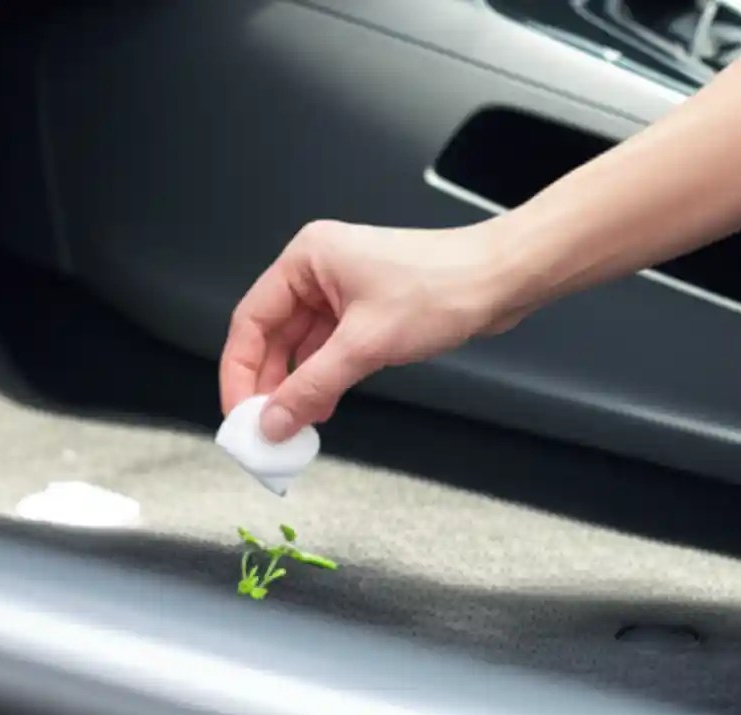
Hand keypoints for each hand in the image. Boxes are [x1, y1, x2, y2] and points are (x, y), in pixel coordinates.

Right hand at [219, 218, 529, 441]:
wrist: (501, 280)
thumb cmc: (443, 287)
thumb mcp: (365, 344)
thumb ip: (311, 387)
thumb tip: (273, 421)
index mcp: (307, 259)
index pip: (251, 322)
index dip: (239, 372)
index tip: (239, 413)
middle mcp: (318, 271)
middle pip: (272, 337)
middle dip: (268, 385)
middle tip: (265, 428)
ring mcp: (341, 291)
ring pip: (299, 348)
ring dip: (296, 387)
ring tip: (293, 426)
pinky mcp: (364, 311)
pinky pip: (327, 350)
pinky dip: (321, 380)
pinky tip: (321, 407)